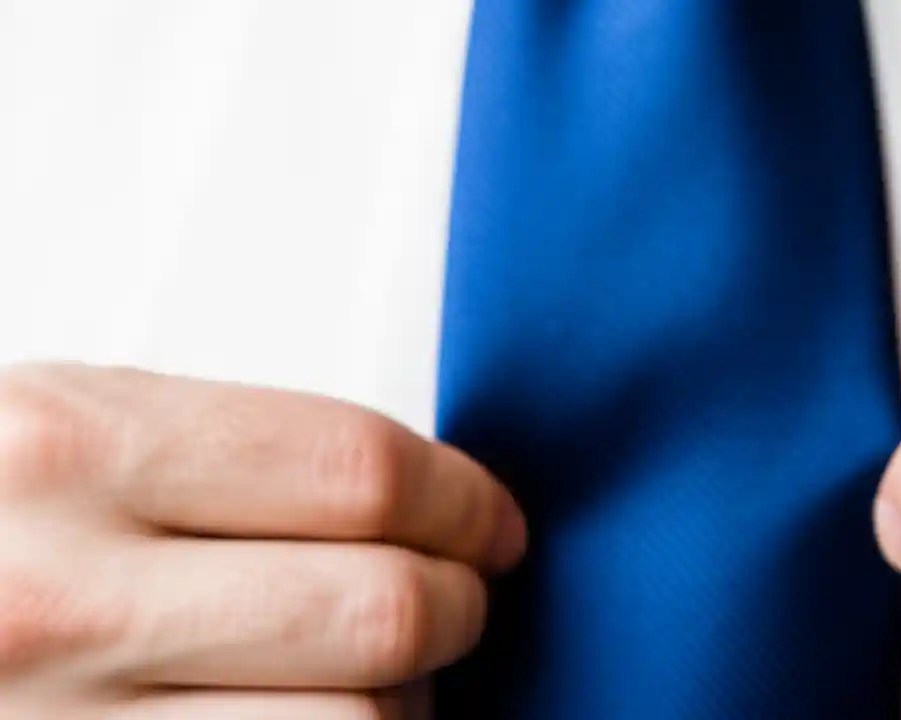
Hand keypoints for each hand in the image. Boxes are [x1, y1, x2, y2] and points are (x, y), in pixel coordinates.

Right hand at [0, 363, 526, 718]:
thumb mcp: (58, 432)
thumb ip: (227, 457)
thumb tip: (420, 500)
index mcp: (63, 451)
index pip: (355, 471)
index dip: (462, 498)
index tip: (491, 521)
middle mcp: (59, 596)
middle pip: (381, 607)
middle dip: (460, 601)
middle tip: (465, 591)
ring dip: (409, 699)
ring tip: (384, 671)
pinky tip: (323, 719)